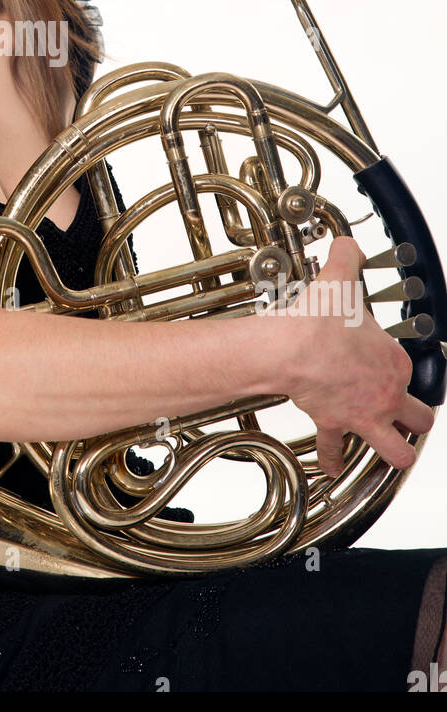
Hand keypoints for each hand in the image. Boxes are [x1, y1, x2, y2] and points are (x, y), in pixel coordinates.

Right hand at [277, 236, 434, 476]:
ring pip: (396, 451)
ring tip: (390, 449)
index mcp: (396, 364)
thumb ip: (348, 259)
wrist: (292, 348)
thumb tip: (347, 245)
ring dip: (395, 451)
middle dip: (417, 420)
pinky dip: (333, 458)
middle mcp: (387, 395)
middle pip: (420, 419)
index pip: (415, 374)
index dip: (405, 372)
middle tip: (407, 415)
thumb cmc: (319, 322)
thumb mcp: (340, 280)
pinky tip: (333, 465)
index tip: (393, 368)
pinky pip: (335, 449)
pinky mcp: (334, 425)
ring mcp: (363, 416)